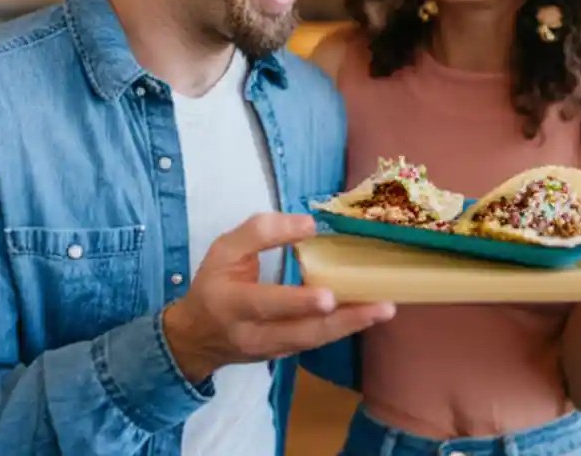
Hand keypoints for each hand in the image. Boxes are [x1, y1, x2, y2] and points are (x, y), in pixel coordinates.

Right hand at [163, 212, 395, 382]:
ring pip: (314, 341)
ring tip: (384, 309)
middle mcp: (253, 334)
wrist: (196, 337)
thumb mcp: (224, 250)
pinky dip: (343, 329)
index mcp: (232, 304)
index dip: (296, 302)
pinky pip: (316, 342)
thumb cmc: (213, 284)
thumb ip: (261, 232)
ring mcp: (272, 350)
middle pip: (302, 332)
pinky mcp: (285, 355)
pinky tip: (368, 315)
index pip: (265, 304)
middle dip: (342, 321)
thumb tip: (309, 225)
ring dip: (352, 326)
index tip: (328, 297)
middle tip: (379, 307)